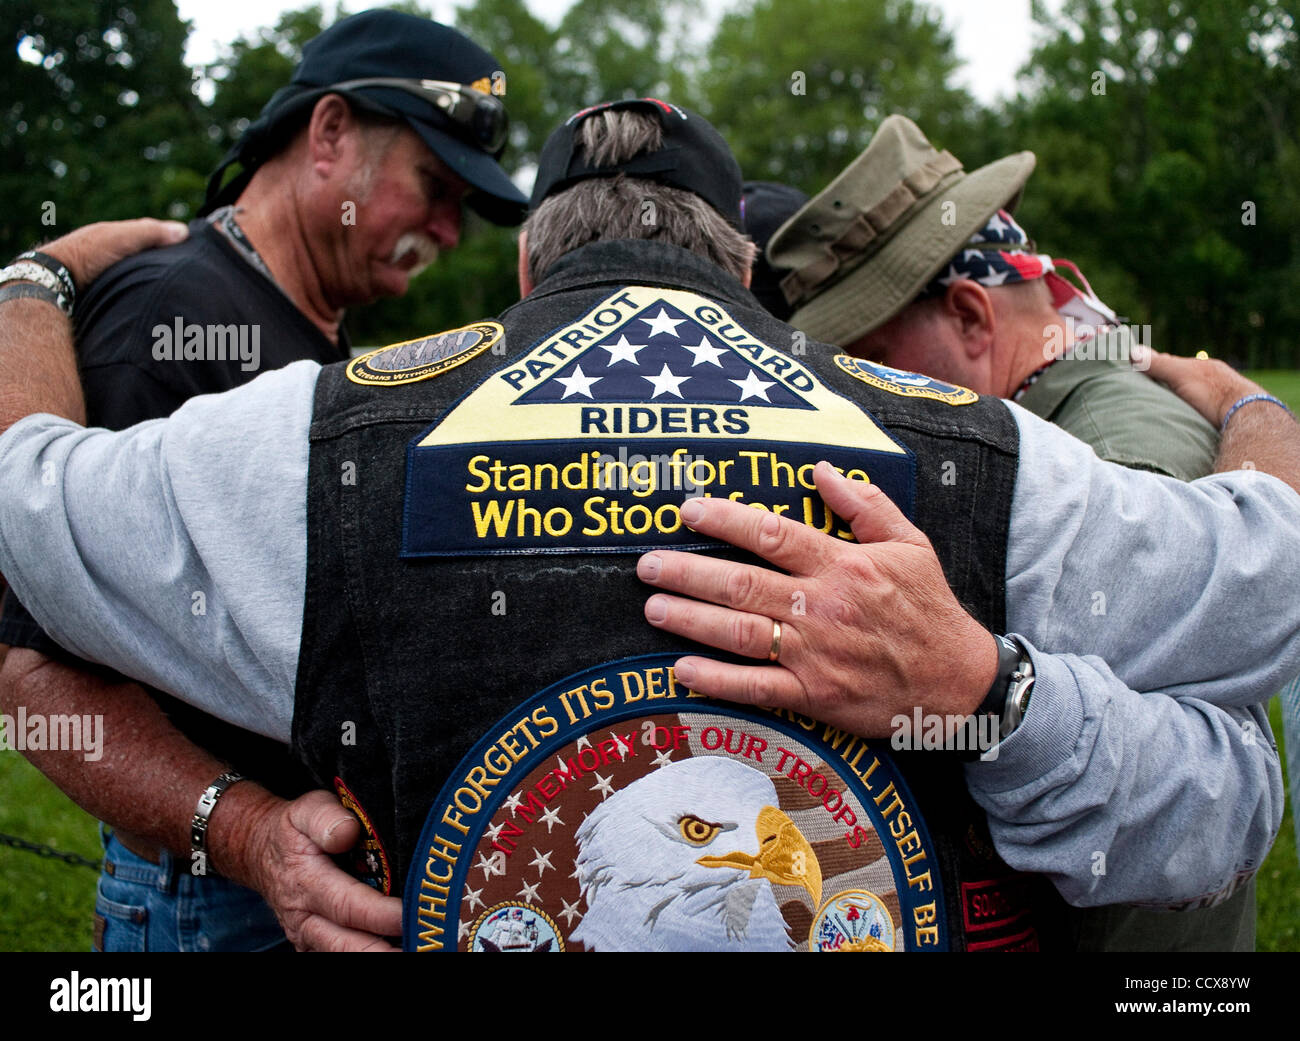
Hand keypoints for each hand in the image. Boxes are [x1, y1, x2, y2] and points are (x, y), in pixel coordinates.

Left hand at [39, 218, 187, 287]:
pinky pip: (134, 294)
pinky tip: (155, 303)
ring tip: (177, 294)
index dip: (171, 244)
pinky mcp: (107, 295)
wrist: (55, 279)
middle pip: (148, 260)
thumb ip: (152, 232)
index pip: (153, 238)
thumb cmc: (87, 253)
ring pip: (142, 278)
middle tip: (188, 277)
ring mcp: (110, 276)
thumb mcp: (123, 236)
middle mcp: (115, 256)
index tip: (192, 254)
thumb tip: (184, 231)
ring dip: (156, 285)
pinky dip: (145, 296)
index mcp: (119, 238)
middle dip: (166, 266)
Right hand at [230, 788, 402, 951]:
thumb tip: (348, 832)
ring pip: (344, 956)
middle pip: (348, 946)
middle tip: (422, 948)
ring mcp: (309, 937)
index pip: (348, 905)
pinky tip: (396, 946)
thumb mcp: (305, 810)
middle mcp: (305, 919)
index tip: (410, 914)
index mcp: (306, 883)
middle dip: (383, 952)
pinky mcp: (315, 945)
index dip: (380, 914)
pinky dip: (369, 952)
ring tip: (417, 949)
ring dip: (378, 954)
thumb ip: (326, 818)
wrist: (260, 852)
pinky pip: (341, 955)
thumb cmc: (293, 830)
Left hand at [637, 462, 997, 736]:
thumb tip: (822, 470)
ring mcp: (815, 655)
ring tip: (653, 607)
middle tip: (647, 565)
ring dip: (690, 620)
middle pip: (741, 584)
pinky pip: (756, 687)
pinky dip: (717, 680)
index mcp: (843, 565)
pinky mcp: (815, 696)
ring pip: (739, 633)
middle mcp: (822, 607)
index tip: (688, 510)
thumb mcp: (910, 544)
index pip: (771, 535)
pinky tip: (681, 669)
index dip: (725, 520)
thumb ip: (864, 505)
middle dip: (687, 572)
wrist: (959, 682)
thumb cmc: (930, 610)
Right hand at [1133, 345, 1259, 428]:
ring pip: (1191, 395)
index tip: (1137, 371)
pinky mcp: (1221, 415)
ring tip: (1160, 407)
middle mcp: (1212, 379)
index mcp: (1202, 367)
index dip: (1154, 366)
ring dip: (1177, 399)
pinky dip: (1189, 411)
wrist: (1244, 414)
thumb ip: (1158, 364)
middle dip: (1166, 383)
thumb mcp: (1180, 374)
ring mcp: (1218, 396)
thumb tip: (1132, 351)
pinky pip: (1199, 410)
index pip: (1172, 363)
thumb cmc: (1212, 391)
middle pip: (1182, 379)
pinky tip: (1182, 419)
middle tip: (1146, 390)